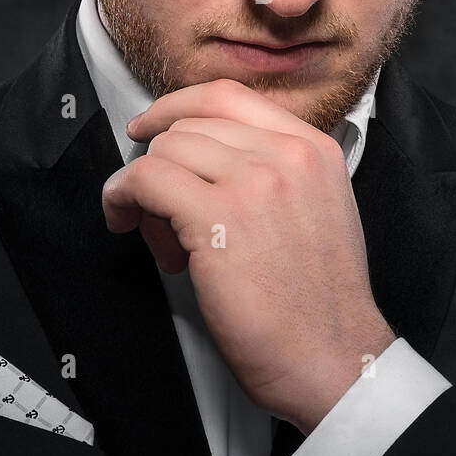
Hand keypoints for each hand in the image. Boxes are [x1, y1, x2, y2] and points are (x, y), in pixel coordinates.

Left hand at [101, 78, 394, 431]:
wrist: (334, 358)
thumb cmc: (320, 304)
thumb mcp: (319, 209)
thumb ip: (278, 173)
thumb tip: (209, 159)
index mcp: (314, 149)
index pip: (229, 97)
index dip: (177, 108)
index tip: (152, 128)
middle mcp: (287, 155)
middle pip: (190, 126)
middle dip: (165, 167)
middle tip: (166, 217)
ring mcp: (254, 181)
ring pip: (165, 151)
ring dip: (146, 192)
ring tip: (166, 241)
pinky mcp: (218, 216)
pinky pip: (145, 180)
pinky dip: (122, 197)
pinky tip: (126, 222)